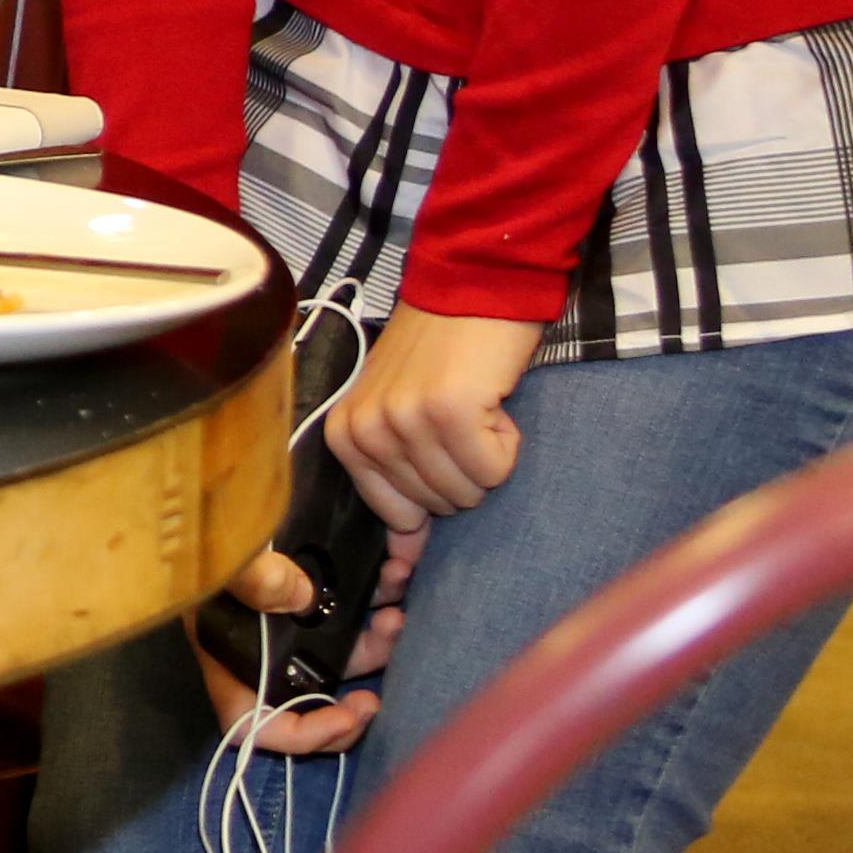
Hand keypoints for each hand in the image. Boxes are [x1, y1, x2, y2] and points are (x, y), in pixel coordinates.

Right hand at [187, 513, 426, 754]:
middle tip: (384, 685)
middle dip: (354, 683)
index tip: (348, 711)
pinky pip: (347, 612)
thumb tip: (305, 599)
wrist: (211, 478)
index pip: (254, 723)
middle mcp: (256, 645)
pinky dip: (374, 601)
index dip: (303, 733)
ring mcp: (284, 619)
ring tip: (396, 612)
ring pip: (338, 650)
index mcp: (226, 651)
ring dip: (375, 641)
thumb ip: (252, 577)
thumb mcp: (219, 549)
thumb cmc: (203, 523)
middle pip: (310, 691)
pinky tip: (393, 574)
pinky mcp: (308, 590)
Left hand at [326, 303, 540, 528]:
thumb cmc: (439, 357)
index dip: (436, 494)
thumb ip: (399, 487)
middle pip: (438, 508)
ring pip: (468, 492)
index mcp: (345, 438)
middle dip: (463, 470)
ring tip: (472, 406)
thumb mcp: (401, 417)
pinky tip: (490, 402)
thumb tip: (403, 564)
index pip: (398, 518)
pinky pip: (494, 470)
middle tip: (459, 416)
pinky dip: (508, 443)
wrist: (470, 288)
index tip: (443, 449)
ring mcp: (404, 421)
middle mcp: (367, 432)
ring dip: (487, 455)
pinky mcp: (449, 411)